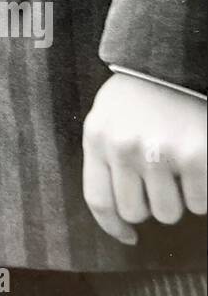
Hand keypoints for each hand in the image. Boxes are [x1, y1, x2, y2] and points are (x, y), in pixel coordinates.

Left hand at [82, 72, 207, 244]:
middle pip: (137, 212)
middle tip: (162, 177)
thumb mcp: (109, 116)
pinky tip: (198, 162)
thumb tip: (118, 218)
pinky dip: (202, 191)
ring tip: (180, 164)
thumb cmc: (143, 93)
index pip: (99, 200)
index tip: (128, 236)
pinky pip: (200, 203)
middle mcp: (124, 147)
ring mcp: (160, 152)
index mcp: (98, 137)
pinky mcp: (195, 156)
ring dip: (179, 198)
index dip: (114, 227)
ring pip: (169, 212)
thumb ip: (106, 156)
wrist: (176, 59)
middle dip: (151, 202)